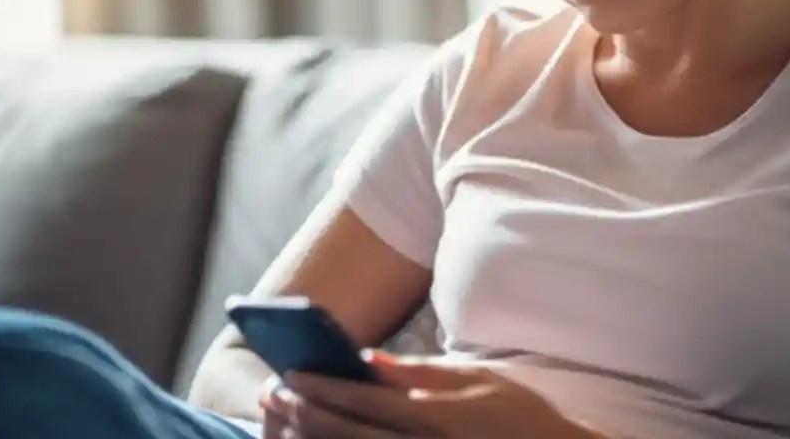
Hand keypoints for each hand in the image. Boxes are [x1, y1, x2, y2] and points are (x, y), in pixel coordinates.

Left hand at [259, 349, 602, 438]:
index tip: (289, 375)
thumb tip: (368, 359)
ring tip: (281, 425)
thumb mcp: (477, 379)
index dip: (320, 389)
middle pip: (345, 435)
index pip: (362, 401)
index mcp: (433, 416)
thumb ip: (419, 371)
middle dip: (301, 416)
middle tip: (271, 397)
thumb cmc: (518, 416)